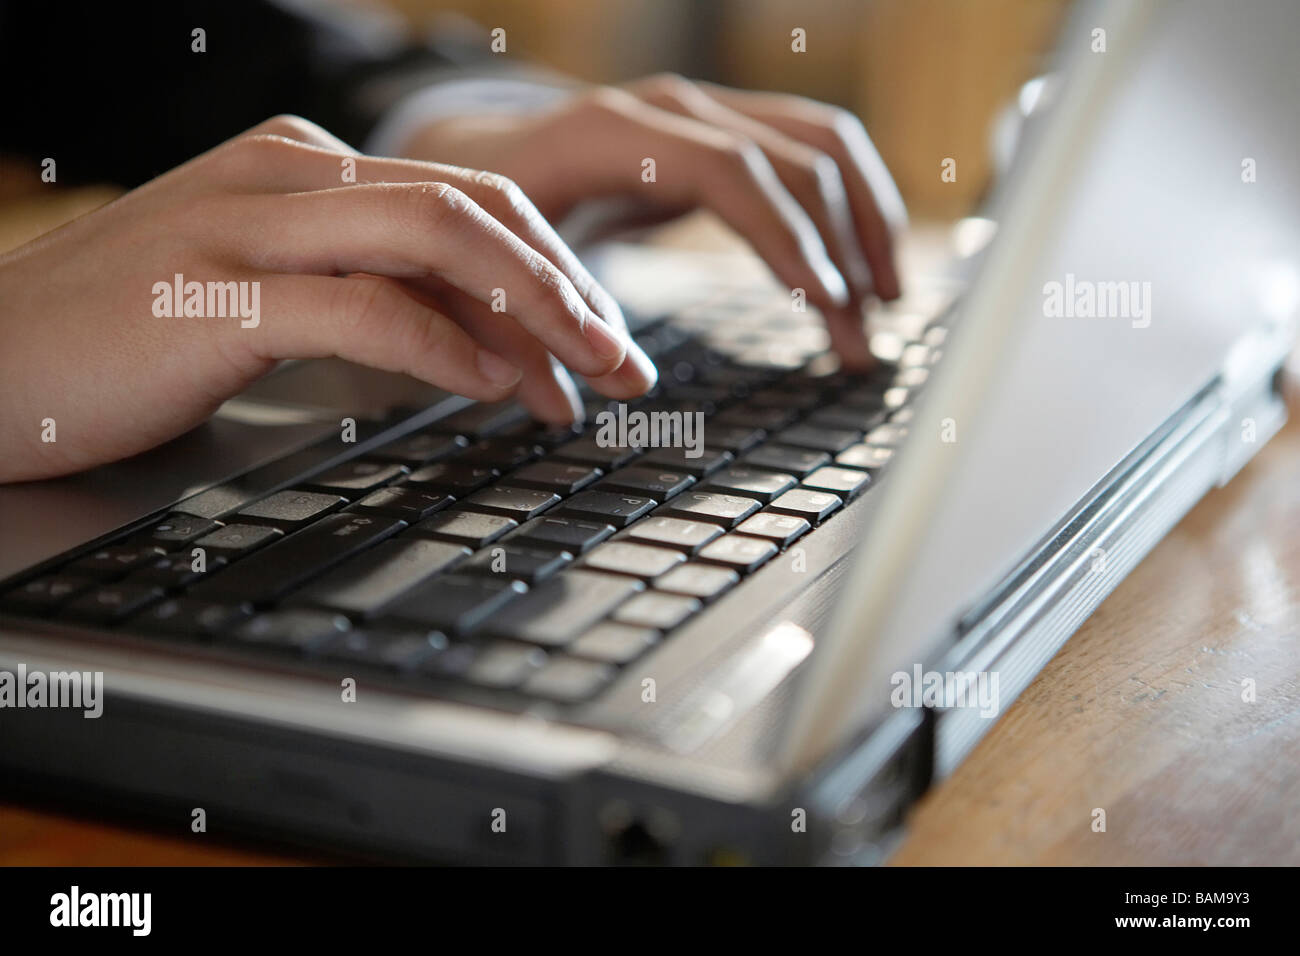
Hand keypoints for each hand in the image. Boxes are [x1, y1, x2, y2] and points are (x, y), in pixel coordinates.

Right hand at [0, 116, 652, 482]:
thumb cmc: (130, 344)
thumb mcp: (273, 304)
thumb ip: (373, 302)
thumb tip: (489, 349)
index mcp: (303, 169)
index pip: (466, 203)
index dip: (552, 273)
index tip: (599, 344)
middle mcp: (286, 176)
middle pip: (474, 208)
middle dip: (569, 287)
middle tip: (626, 363)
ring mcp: (249, 225)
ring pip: (438, 237)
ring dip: (533, 309)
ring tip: (589, 374)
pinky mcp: (216, 293)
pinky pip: (365, 305)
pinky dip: (446, 346)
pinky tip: (494, 387)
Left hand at [398, 73, 907, 367]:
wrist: (486, 153)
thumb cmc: (491, 213)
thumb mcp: (498, 263)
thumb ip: (542, 322)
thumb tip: (603, 393)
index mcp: (611, 132)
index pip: (728, 171)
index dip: (784, 237)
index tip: (826, 303)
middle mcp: (671, 110)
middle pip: (791, 159)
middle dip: (839, 251)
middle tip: (861, 337)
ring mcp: (706, 113)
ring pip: (821, 144)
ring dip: (865, 224)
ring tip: (886, 304)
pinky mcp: (728, 132)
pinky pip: (815, 150)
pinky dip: (851, 206)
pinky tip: (866, 263)